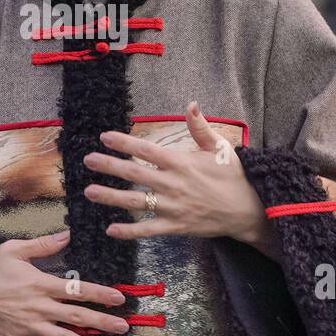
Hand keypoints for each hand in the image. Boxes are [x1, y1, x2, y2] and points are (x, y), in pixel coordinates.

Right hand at [0, 229, 128, 335]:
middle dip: (102, 322)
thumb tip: (67, 234)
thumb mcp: (14, 249)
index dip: (100, 294)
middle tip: (123, 327)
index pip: (77, 289)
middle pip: (77, 316)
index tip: (119, 298)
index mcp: (41, 284)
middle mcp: (40, 308)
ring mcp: (30, 328)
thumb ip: (43, 244)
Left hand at [80, 101, 281, 260]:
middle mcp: (173, 184)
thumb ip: (200, 127)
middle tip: (87, 160)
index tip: (104, 136)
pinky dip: (130, 231)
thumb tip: (191, 103)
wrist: (249, 210)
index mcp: (181, 163)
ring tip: (89, 192)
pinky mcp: (176, 227)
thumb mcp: (220, 148)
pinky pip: (149, 230)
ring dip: (111, 197)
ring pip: (136, 202)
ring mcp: (173, 207)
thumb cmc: (234, 176)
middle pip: (135, 174)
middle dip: (109, 166)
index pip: (146, 150)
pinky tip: (111, 229)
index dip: (124, 143)